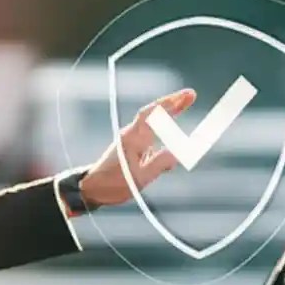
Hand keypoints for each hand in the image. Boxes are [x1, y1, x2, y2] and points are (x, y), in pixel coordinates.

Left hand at [79, 88, 197, 206]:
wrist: (93, 188)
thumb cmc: (113, 183)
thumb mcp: (141, 178)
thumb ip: (161, 163)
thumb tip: (179, 152)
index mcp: (133, 138)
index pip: (152, 114)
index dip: (170, 103)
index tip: (187, 96)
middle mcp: (132, 134)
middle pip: (154, 114)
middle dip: (173, 103)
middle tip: (191, 96)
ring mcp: (132, 139)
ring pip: (153, 122)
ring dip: (169, 114)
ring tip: (185, 105)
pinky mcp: (133, 146)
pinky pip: (151, 133)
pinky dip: (164, 128)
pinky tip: (174, 132)